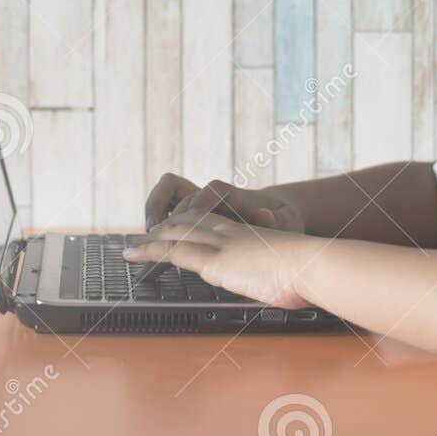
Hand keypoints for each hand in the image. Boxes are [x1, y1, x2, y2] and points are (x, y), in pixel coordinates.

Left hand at [122, 214, 327, 308]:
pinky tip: (131, 254)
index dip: (193, 223)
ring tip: (132, 246)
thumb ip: (280, 275)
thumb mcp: (292, 270)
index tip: (180, 228)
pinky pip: (171, 250)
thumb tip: (287, 289)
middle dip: (168, 226)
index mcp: (250, 233)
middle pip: (190, 222)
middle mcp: (231, 233)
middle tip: (149, 233)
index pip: (213, 222)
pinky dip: (147, 251)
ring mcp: (220, 244)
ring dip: (151, 238)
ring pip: (175, 233)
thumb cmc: (313, 272)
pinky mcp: (213, 260)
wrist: (314, 266)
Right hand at [143, 173, 307, 232]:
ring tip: (148, 238)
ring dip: (156, 213)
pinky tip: (154, 246)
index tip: (193, 215)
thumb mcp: (288, 221)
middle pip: (182, 192)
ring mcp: (203, 206)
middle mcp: (215, 197)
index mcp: (237, 196)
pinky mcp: (196, 218)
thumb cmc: (283, 220)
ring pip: (171, 200)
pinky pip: (171, 215)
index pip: (216, 189)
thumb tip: (265, 213)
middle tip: (155, 233)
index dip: (201, 200)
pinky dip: (159, 225)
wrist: (281, 220)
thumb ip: (277, 220)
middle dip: (166, 210)